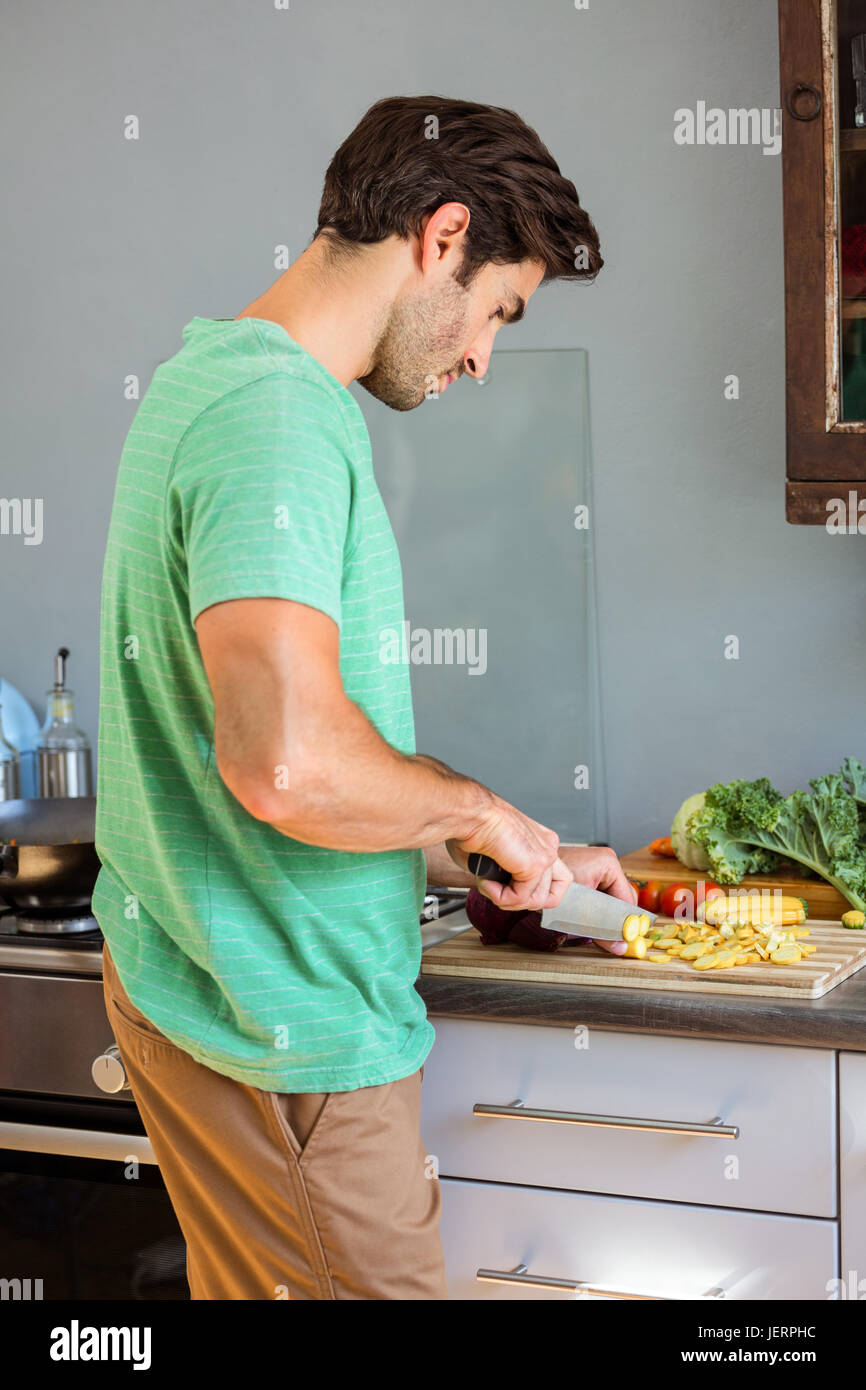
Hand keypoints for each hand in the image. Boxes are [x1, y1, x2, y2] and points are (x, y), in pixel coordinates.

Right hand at [446, 797, 572, 913]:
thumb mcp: (495, 857)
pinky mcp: (536, 865)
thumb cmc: (472, 827)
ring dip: (506, 899)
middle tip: (497, 891)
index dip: (531, 895)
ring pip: (535, 901)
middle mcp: (548, 847)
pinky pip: (520, 898)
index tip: (509, 891)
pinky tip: (486, 880)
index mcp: (540, 843)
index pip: (555, 881)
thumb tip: (504, 894)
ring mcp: (545, 856)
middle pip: (551, 894)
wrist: (469, 813)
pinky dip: (498, 896)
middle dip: (520, 902)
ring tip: (488, 883)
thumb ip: (507, 877)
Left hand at [558, 844, 638, 956]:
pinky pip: (602, 893)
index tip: (624, 939)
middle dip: (615, 919)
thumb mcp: (577, 911)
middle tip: (611, 938)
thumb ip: (600, 930)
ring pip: (613, 898)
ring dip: (606, 914)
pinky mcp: (589, 872)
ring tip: (597, 927)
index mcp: (608, 864)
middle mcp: (607, 862)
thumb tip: (620, 948)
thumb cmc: (548, 884)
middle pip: (622, 899)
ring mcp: (598, 865)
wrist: (527, 873)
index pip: (627, 900)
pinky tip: (588, 917)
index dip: (626, 922)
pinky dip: (597, 907)